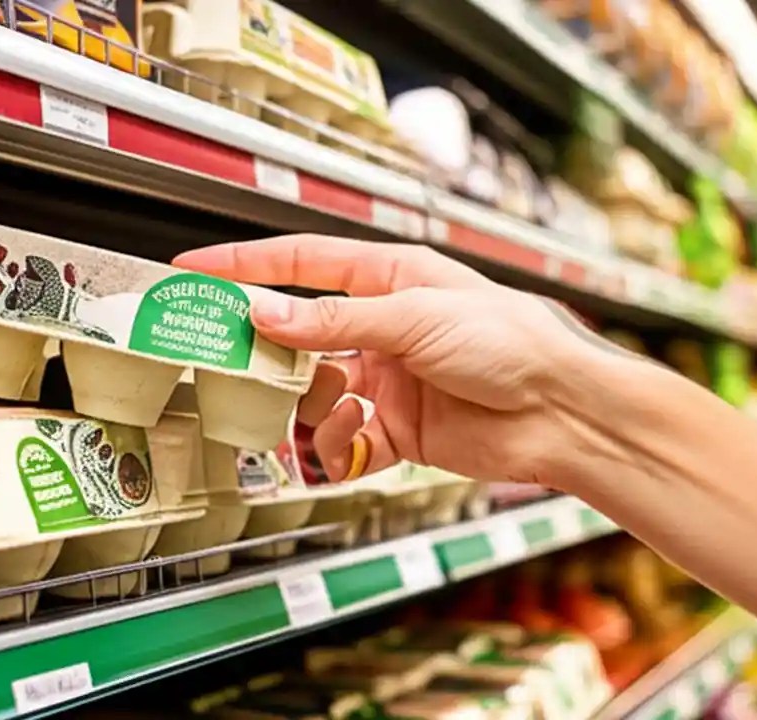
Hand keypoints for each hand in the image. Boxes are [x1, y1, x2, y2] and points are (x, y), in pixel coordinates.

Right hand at [174, 235, 625, 487]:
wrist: (563, 413)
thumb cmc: (513, 342)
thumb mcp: (415, 317)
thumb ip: (334, 322)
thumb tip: (264, 313)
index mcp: (389, 278)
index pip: (299, 264)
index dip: (244, 266)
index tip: (194, 273)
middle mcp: (381, 327)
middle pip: (297, 334)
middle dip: (266, 351)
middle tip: (231, 362)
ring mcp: (385, 380)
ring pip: (313, 392)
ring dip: (308, 404)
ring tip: (327, 406)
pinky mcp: (395, 430)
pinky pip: (342, 438)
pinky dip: (339, 443)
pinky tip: (355, 440)